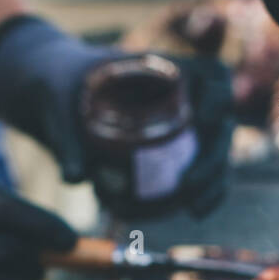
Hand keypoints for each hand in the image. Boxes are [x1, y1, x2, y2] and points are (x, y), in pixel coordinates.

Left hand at [0, 17, 232, 217]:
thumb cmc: (60, 87)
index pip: (213, 76)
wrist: (57, 96)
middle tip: (188, 186)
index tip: (203, 120)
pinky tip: (194, 211)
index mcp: (165, 68)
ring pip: (216, 154)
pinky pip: (200, 173)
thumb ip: (67, 136)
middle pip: (220, 124)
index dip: (219, 98)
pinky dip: (203, 193)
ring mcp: (184, 125)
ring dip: (213, 183)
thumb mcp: (58, 103)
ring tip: (195, 209)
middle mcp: (185, 95)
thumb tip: (74, 178)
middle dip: (212, 158)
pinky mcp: (176, 152)